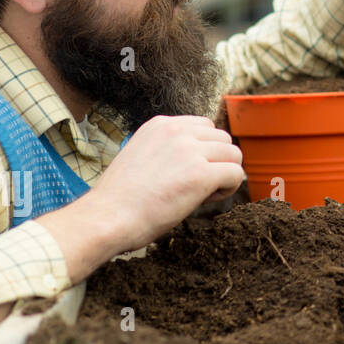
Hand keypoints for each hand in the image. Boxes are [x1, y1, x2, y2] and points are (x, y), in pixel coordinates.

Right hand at [84, 115, 244, 252]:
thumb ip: (169, 150)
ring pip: (234, 155)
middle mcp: (177, 131)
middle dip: (217, 162)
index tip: (188, 172)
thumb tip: (201, 158)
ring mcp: (190, 150)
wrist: (107, 218)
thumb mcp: (143, 157)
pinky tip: (206, 199)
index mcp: (161, 125)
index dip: (204, 151)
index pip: (205, 127)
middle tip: (196, 186)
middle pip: (224, 139)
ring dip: (224, 175)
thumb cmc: (121, 199)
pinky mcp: (201, 173)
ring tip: (201, 194)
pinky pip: (236, 174)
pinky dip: (229, 188)